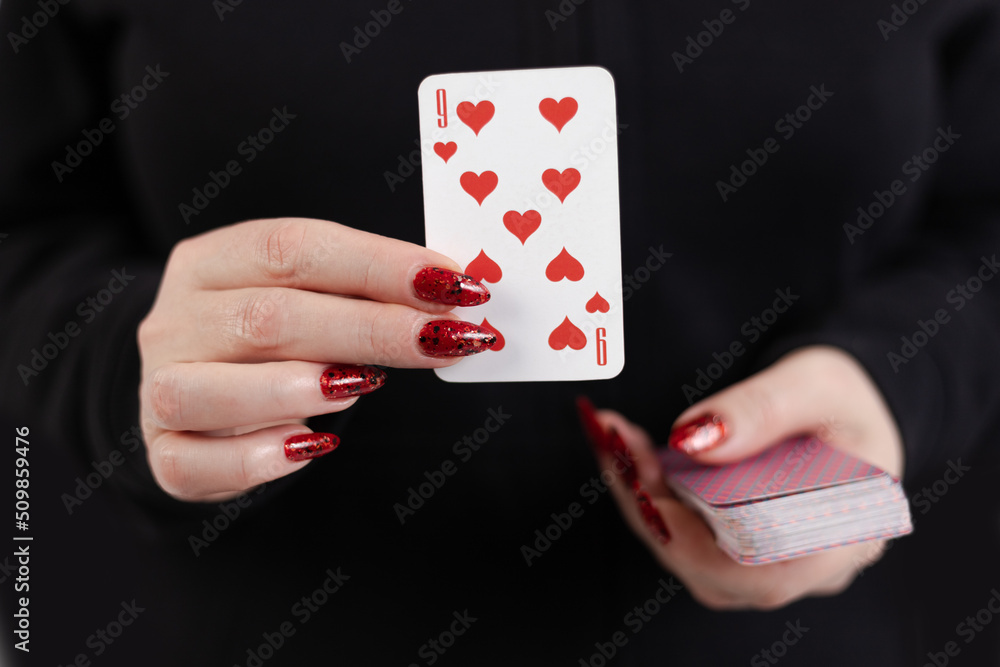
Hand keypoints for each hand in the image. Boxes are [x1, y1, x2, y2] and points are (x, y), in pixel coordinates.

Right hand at [137, 217, 494, 501]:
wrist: (193, 393)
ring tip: (362, 386)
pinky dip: (253, 459)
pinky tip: (309, 448)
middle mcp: (176, 319)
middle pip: (268, 316)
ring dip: (294, 387)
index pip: (293, 248)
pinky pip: (193, 462)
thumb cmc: (268, 340)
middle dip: (367, 328)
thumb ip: (362, 295)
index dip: (376, 264)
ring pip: (208, 388)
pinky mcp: (164, 451)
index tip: (450, 284)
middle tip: (439, 340)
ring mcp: (158, 387)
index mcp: (212, 261)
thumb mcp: (305, 298)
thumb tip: (451, 302)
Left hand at [584, 346, 903, 609]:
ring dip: (642, 498)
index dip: (695, 539)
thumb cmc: (840, 398)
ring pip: (686, 555)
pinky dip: (647, 494)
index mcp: (845, 540)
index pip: (762, 571)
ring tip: (616, 440)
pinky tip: (627, 451)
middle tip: (617, 444)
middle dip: (653, 506)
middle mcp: (804, 569)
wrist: (837, 404)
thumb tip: (692, 441)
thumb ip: (762, 410)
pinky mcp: (730, 549)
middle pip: (711, 567)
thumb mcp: (815, 384)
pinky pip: (679, 535)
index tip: (648, 484)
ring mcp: (764, 566)